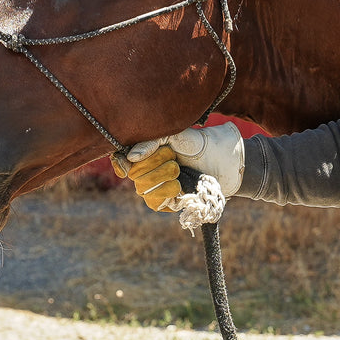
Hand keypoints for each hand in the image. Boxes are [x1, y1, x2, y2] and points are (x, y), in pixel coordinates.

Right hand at [115, 123, 244, 211]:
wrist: (219, 161)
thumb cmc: (196, 144)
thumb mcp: (173, 135)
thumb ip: (150, 142)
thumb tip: (132, 158)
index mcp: (143, 153)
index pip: (120, 160)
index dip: (120, 163)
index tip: (128, 163)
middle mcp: (144, 171)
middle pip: (133, 173)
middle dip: (154, 163)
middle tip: (172, 157)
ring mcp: (153, 189)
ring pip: (142, 188)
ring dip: (162, 176)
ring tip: (178, 170)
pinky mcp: (165, 203)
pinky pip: (154, 202)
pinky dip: (167, 191)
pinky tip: (178, 185)